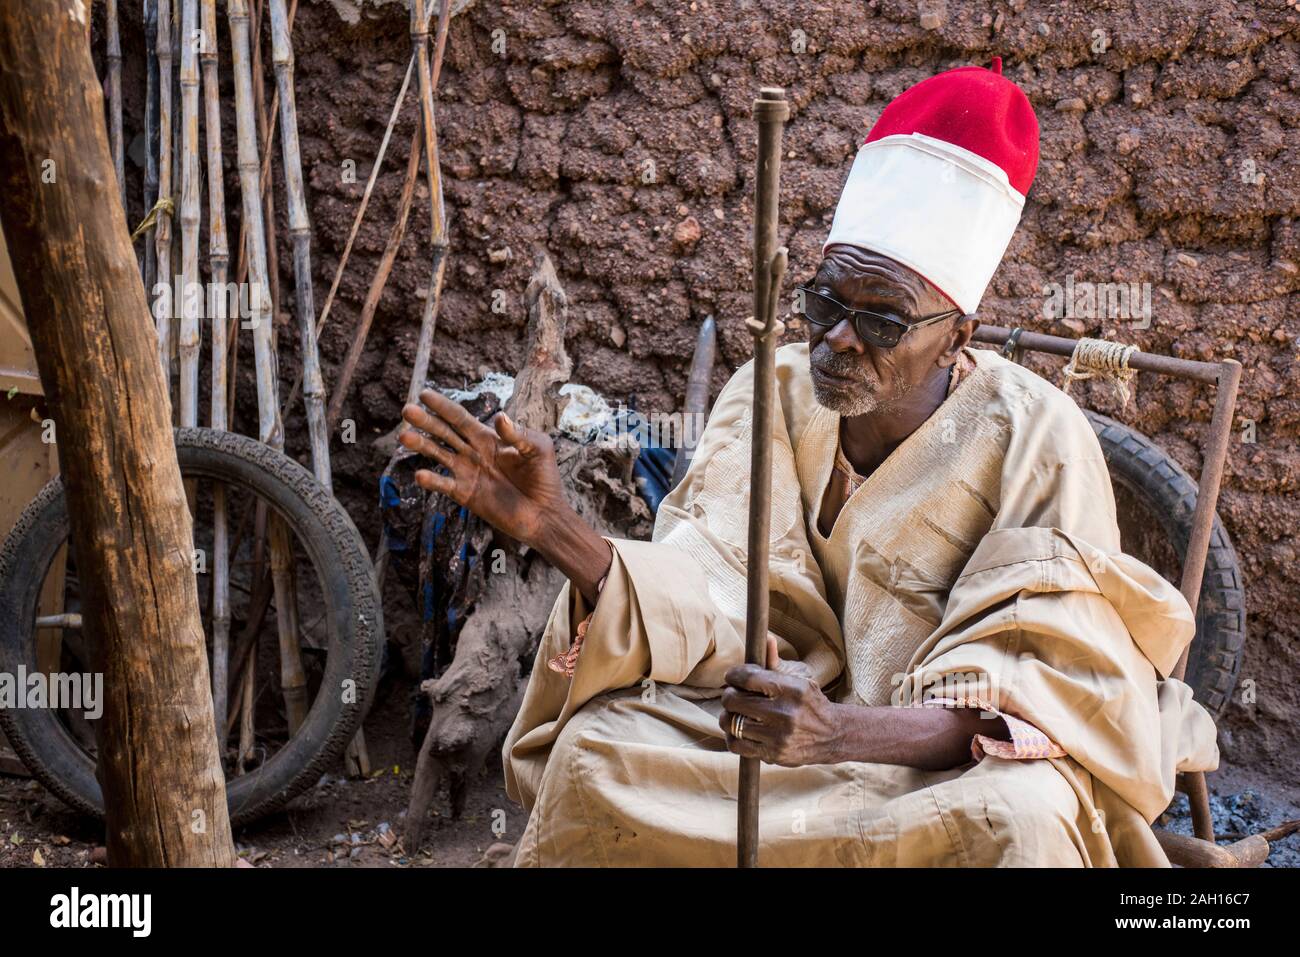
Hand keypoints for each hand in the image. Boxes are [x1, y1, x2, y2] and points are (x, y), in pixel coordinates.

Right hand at [399, 390, 569, 547]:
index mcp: (488, 438)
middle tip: (407, 410)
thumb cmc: (544, 479)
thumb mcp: (539, 449)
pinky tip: (421, 475)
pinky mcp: (465, 495)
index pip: (461, 418)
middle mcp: (473, 453)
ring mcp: (467, 473)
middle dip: (426, 421)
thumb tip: (499, 417)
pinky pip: (444, 485)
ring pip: (438, 455)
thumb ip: (519, 434)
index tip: (425, 394)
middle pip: (444, 432)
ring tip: (404, 436)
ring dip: (421, 445)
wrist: (544, 515)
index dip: (444, 406)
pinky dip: (432, 481)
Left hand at [719, 636, 840, 766]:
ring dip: (728, 715)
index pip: (747, 678)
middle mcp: (783, 713)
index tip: (732, 676)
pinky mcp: (772, 754)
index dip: (733, 675)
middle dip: (729, 694)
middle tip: (734, 694)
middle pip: (734, 700)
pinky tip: (739, 729)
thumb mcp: (800, 680)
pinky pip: (736, 744)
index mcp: (790, 690)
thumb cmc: (811, 703)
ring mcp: (777, 736)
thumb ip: (777, 663)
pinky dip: (732, 736)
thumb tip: (766, 638)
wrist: (832, 735)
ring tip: (735, 712)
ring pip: (731, 722)